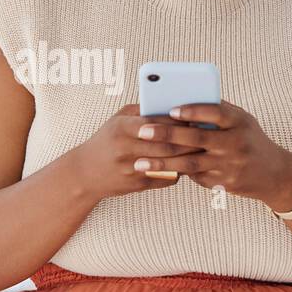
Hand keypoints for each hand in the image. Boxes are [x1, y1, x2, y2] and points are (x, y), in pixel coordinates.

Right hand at [68, 104, 207, 199]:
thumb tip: (172, 105)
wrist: (85, 172)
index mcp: (122, 128)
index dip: (178, 121)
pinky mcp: (137, 185)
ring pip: (169, 163)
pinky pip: (165, 178)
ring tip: (202, 149)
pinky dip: (179, 172)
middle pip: (166, 144)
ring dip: (188, 157)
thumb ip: (142, 111)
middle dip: (189, 140)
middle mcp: (126, 149)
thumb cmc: (106, 140)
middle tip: (207, 135)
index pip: (157, 123)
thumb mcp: (118, 120)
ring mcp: (132, 169)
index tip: (195, 118)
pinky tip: (189, 165)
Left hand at [132, 100, 291, 209]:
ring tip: (139, 162)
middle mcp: (235, 143)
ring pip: (190, 163)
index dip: (193, 110)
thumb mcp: (241, 120)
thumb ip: (216, 111)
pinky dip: (174, 172)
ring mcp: (229, 165)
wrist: (273, 173)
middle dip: (167, 135)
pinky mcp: (223, 183)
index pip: (215, 112)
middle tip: (142, 132)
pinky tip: (154, 171)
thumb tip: (180, 99)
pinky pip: (194, 176)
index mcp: (239, 122)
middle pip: (196, 138)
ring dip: (162, 162)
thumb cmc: (249, 139)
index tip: (171, 109)